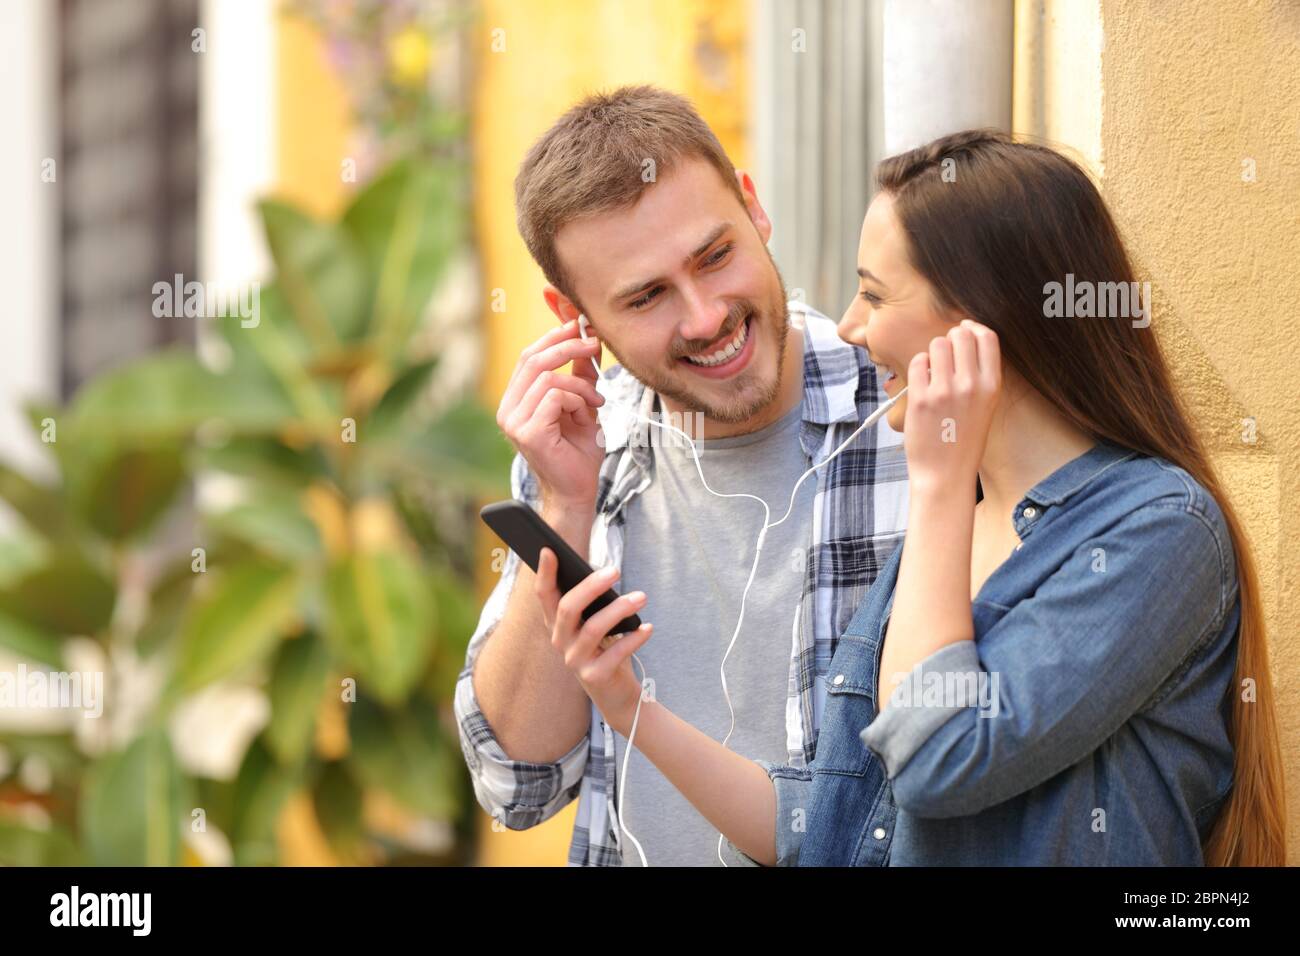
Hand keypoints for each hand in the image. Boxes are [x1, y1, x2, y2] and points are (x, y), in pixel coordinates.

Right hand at [497, 320, 605, 510]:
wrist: (578, 490)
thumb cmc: (579, 452)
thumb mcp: (582, 404)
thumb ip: (580, 374)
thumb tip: (587, 337)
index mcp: (515, 401)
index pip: (528, 356)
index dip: (552, 336)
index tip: (578, 324)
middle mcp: (508, 410)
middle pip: (533, 359)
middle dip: (568, 345)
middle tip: (594, 343)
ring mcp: (514, 421)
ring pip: (548, 377)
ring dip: (580, 385)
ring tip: (596, 402)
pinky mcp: (527, 432)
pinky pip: (555, 396)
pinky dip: (578, 400)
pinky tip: (588, 415)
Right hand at [535, 548, 653, 735]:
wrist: (616, 694)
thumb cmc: (605, 648)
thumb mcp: (594, 623)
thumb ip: (592, 603)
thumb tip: (604, 573)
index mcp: (556, 624)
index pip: (544, 595)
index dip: (544, 573)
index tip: (549, 550)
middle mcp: (560, 641)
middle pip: (568, 608)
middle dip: (591, 586)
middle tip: (615, 570)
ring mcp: (575, 661)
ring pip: (593, 629)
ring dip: (620, 610)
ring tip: (642, 597)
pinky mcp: (594, 677)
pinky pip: (615, 653)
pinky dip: (634, 638)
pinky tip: (648, 627)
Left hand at [902, 320, 1001, 490]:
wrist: (945, 474)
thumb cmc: (963, 440)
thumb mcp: (985, 406)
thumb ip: (980, 374)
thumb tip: (964, 337)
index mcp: (992, 386)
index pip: (987, 337)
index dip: (972, 328)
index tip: (963, 331)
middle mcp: (971, 386)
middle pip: (961, 335)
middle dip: (950, 339)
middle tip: (944, 356)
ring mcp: (945, 391)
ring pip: (937, 344)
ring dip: (933, 353)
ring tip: (934, 372)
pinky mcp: (921, 399)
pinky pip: (919, 362)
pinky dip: (919, 367)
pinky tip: (922, 383)